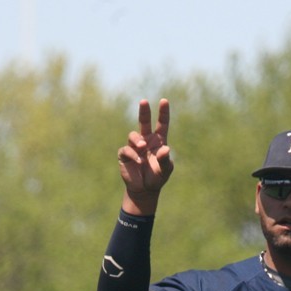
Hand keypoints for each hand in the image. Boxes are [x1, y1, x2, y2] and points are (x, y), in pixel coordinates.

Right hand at [118, 98, 173, 215]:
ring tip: (143, 147)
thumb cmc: (157, 178)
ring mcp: (134, 147)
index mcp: (158, 142)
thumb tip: (165, 149)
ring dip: (138, 140)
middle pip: (144, 122)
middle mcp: (146, 141)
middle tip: (144, 101)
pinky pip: (126, 150)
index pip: (161, 124)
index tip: (164, 101)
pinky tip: (139, 162)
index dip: (163, 113)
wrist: (145, 190)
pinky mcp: (125, 155)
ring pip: (133, 136)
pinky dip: (133, 154)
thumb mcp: (165, 170)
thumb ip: (166, 160)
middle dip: (144, 112)